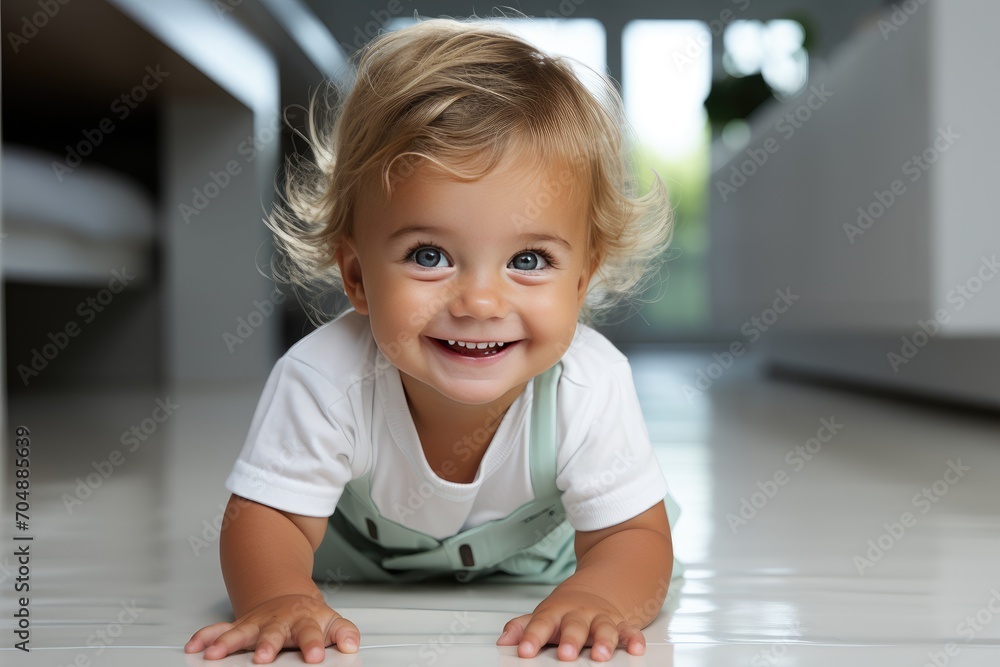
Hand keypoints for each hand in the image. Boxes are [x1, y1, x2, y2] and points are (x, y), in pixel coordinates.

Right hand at [184, 594, 359, 663]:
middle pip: (273, 633)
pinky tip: (195, 646)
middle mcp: (279, 621)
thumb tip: (352, 645)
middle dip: (267, 645)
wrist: (291, 601)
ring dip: (228, 642)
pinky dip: (205, 637)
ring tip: (216, 654)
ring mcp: (257, 623)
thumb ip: (344, 634)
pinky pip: (218, 630)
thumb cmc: (310, 618)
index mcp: (305, 621)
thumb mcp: (333, 623)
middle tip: (263, 657)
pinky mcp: (240, 626)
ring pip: (241, 631)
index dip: (313, 646)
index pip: (311, 634)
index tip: (315, 657)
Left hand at [496, 587, 643, 661]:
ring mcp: (600, 619)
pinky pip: (629, 630)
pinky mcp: (619, 624)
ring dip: (603, 641)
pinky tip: (635, 648)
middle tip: (565, 654)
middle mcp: (579, 615)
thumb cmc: (565, 610)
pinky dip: (633, 638)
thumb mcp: (543, 615)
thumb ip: (523, 627)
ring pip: (604, 628)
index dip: (532, 637)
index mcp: (556, 613)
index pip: (541, 624)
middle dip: (570, 640)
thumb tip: (503, 641)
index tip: (524, 650)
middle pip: (574, 626)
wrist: (596, 589)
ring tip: (600, 655)